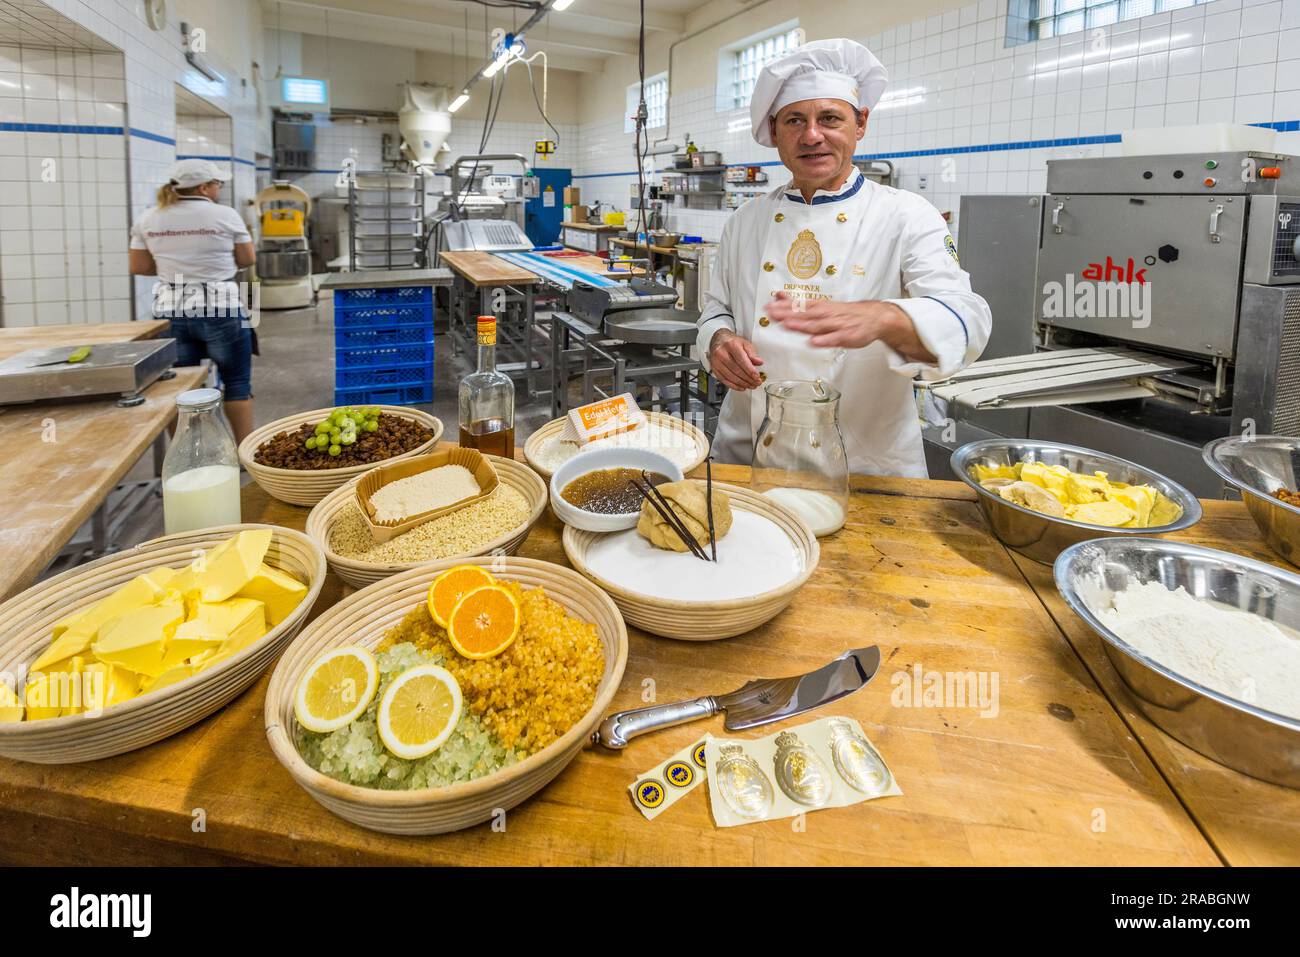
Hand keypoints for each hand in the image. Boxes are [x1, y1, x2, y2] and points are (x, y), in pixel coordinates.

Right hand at [708, 329, 763, 390]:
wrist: (719, 340)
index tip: (757, 377)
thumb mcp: (745, 343)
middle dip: (748, 379)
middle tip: (756, 383)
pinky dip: (734, 386)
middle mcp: (722, 353)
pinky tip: (741, 387)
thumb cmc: (732, 342)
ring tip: (751, 385)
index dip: (750, 370)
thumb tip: (759, 362)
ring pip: (730, 376)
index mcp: (731, 345)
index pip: (741, 360)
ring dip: (742, 383)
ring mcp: (716, 362)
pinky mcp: (714, 368)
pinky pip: (724, 380)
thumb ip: (752, 353)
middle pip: (736, 370)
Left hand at [765, 293, 936, 361]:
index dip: (783, 306)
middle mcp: (827, 314)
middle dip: (787, 314)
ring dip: (802, 325)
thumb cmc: (846, 314)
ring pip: (817, 325)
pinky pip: (834, 339)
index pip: (799, 305)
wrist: (874, 317)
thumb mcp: (823, 306)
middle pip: (804, 314)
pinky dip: (824, 340)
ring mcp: (837, 325)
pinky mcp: (847, 336)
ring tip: (788, 325)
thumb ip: (801, 304)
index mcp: (821, 307)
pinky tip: (813, 342)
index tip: (769, 306)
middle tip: (772, 313)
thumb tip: (779, 297)